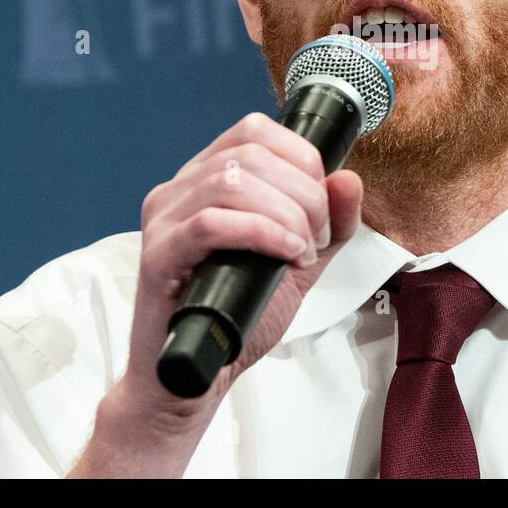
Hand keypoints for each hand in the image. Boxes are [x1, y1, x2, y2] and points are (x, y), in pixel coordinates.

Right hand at [119, 112, 363, 421]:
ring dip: (285, 214)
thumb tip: (349, 178)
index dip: (302, 158)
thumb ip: (330, 224)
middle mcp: (179, 189)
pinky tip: (284, 256)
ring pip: (231, 180)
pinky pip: (210, 222)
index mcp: (207, 179)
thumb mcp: (299, 262)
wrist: (198, 376)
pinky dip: (262, 233)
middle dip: (303, 193)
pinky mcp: (157, 255)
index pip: (254, 131)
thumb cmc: (238, 317)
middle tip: (316, 238)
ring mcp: (163, 219)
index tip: (322, 206)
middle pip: (250, 152)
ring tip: (300, 251)